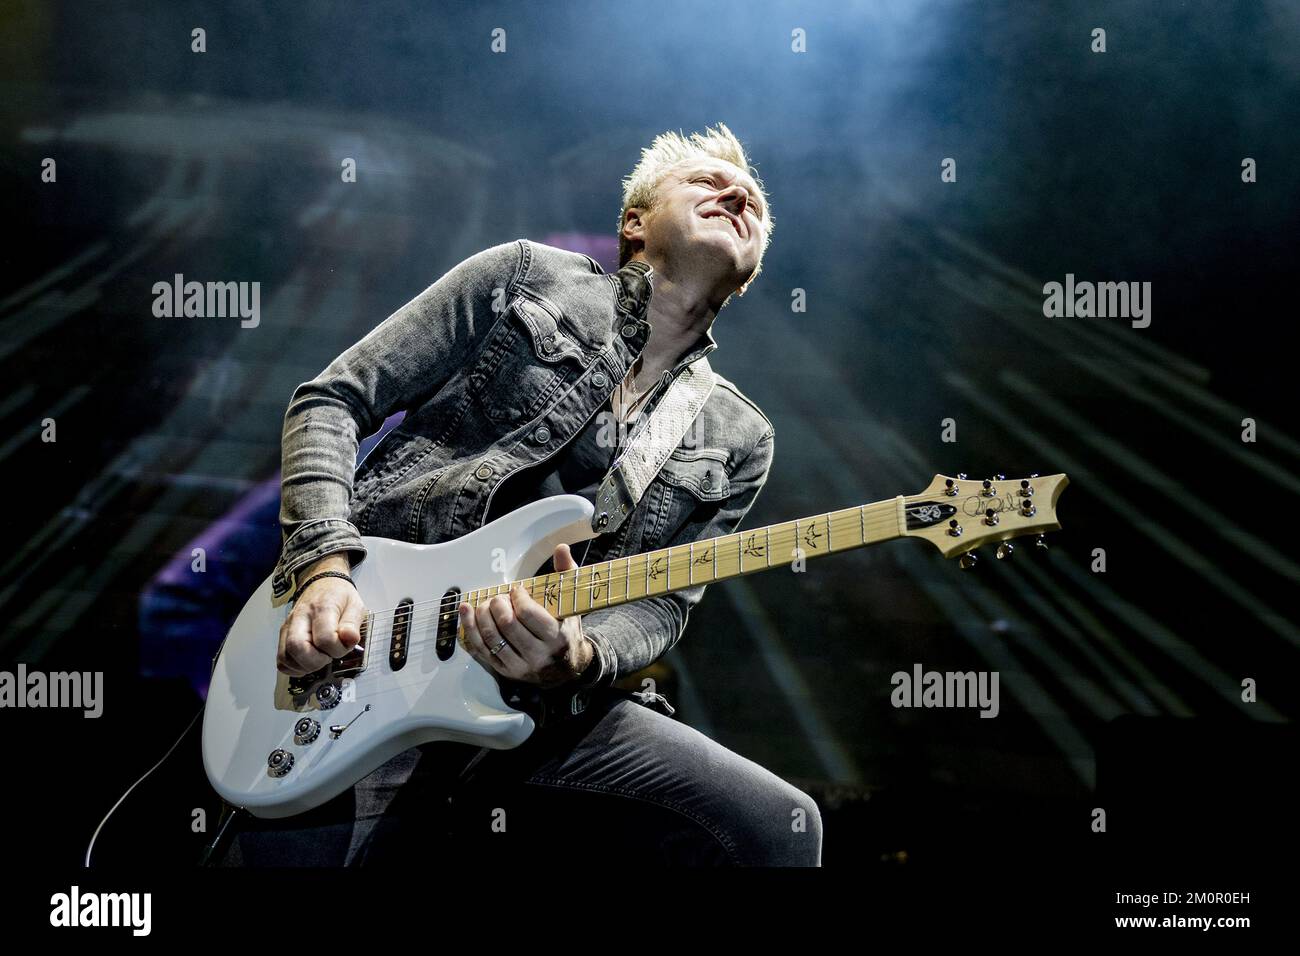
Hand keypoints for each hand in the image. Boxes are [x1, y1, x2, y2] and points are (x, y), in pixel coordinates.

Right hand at [276, 554, 367, 676]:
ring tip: (320, 658)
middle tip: (329, 656)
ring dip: (305, 666)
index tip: (345, 645)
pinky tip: (308, 662)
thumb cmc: (340, 596)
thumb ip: (352, 624)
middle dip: (316, 661)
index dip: (338, 649)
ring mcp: (288, 626)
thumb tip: (349, 639)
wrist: (322, 583)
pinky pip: (281, 660)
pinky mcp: (283, 634)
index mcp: (321, 608)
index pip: (324, 638)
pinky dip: (293, 667)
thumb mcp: (355, 605)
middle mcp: (300, 617)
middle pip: (297, 647)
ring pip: (285, 657)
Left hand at [459, 543, 594, 689]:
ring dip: (481, 616)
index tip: (517, 590)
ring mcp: (520, 666)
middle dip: (497, 604)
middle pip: (507, 625)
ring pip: (491, 638)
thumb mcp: (571, 603)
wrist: (568, 668)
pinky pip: (481, 650)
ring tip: (484, 604)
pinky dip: (470, 630)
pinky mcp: (505, 671)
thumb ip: (566, 574)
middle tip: (498, 597)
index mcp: (556, 638)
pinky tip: (466, 614)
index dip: (517, 597)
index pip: (528, 614)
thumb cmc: (567, 631)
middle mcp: (538, 655)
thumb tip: (560, 548)